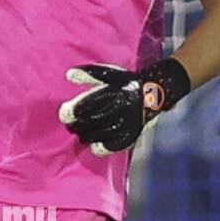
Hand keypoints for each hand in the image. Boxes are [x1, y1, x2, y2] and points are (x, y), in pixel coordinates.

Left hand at [58, 57, 190, 155]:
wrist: (155, 92)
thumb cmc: (127, 83)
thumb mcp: (109, 74)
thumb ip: (88, 74)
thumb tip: (68, 75)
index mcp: (111, 92)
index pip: (84, 106)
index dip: (71, 112)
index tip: (65, 114)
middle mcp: (118, 109)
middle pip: (88, 123)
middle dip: (76, 126)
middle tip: (71, 125)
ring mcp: (125, 124)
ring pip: (97, 136)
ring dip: (85, 136)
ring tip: (82, 134)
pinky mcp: (131, 135)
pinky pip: (111, 146)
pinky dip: (101, 147)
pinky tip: (95, 145)